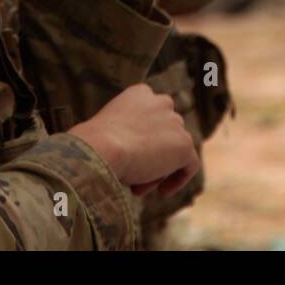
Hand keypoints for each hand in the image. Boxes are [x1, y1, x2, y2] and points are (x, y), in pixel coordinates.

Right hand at [68, 84, 199, 195]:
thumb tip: (134, 153)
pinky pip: (189, 164)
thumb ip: (126, 132)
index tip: (129, 156)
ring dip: (157, 170)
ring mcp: (175, 122)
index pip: (150, 116)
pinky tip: (163, 191)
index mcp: (140, 93)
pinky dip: (179, 178)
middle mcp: (161, 102)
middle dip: (149, 156)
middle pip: (163, 134)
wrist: (101, 148)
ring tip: (138, 186)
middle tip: (132, 176)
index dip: (140, 139)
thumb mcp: (109, 129)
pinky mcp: (184, 144)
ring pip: (173, 151)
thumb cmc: (95, 142)